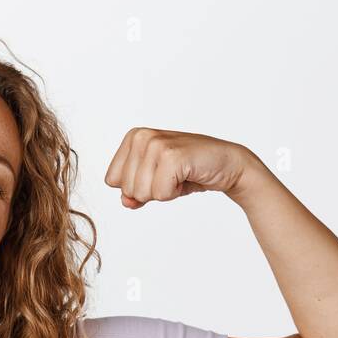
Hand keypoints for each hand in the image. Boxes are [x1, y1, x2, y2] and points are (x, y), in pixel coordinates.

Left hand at [104, 128, 252, 208]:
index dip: (136, 187)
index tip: (158, 174)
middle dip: (151, 191)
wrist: (226, 165)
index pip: (111, 180)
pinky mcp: (172, 156)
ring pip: (141, 193)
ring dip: (163, 192)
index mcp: (133, 137)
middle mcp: (142, 136)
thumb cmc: (189, 171)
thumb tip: (126, 201)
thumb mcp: (154, 183)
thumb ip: (134, 192)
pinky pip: (160, 194)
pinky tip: (187, 177)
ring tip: (179, 176)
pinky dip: (175, 193)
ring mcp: (156, 144)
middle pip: (126, 189)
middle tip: (172, 176)